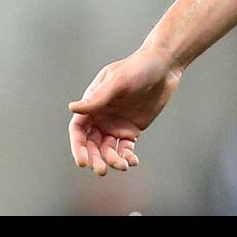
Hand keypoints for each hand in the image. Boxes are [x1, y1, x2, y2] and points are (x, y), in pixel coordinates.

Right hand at [68, 46, 182, 175]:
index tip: (83, 162)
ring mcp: (116, 124)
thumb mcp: (117, 81)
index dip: (78, 147)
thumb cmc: (138, 67)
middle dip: (94, 158)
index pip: (79, 130)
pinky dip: (126, 157)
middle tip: (101, 170)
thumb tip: (72, 108)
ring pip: (108, 149)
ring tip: (122, 165)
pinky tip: (132, 162)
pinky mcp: (132, 130)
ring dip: (112, 160)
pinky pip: (125, 148)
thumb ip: (97, 98)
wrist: (164, 66)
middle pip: (91, 144)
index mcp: (93, 104)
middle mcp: (101, 116)